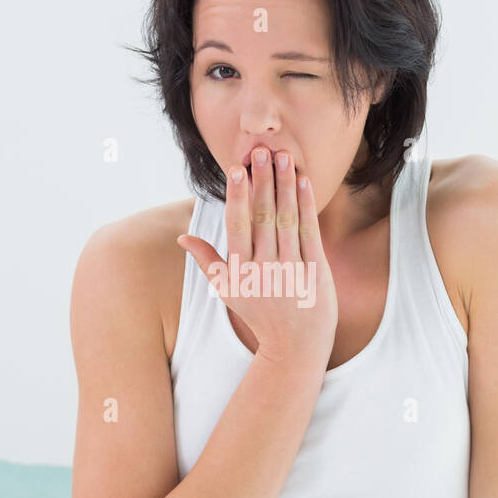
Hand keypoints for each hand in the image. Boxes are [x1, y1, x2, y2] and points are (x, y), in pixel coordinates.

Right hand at [177, 146, 337, 368]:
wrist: (296, 345)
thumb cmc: (259, 314)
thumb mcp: (228, 291)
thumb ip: (207, 261)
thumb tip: (182, 237)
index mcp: (240, 270)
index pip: (237, 226)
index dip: (238, 197)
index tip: (237, 170)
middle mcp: (264, 268)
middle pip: (262, 217)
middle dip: (263, 182)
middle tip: (262, 152)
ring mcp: (291, 269)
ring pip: (287, 220)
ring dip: (286, 186)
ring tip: (284, 157)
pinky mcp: (315, 271)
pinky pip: (310, 232)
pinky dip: (307, 205)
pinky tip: (304, 182)